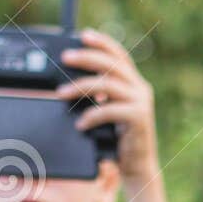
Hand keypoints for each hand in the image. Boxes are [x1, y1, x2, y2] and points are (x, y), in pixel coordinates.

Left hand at [58, 29, 158, 188]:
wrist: (136, 166)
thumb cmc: (117, 137)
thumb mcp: (108, 110)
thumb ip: (98, 94)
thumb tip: (68, 82)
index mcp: (133, 82)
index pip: (119, 55)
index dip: (102, 42)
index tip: (83, 34)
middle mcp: (140, 88)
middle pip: (112, 64)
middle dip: (86, 57)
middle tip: (65, 57)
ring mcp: (142, 102)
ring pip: (108, 84)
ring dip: (81, 86)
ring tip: (60, 93)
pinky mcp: (139, 118)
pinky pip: (111, 110)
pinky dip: (92, 115)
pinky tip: (80, 124)